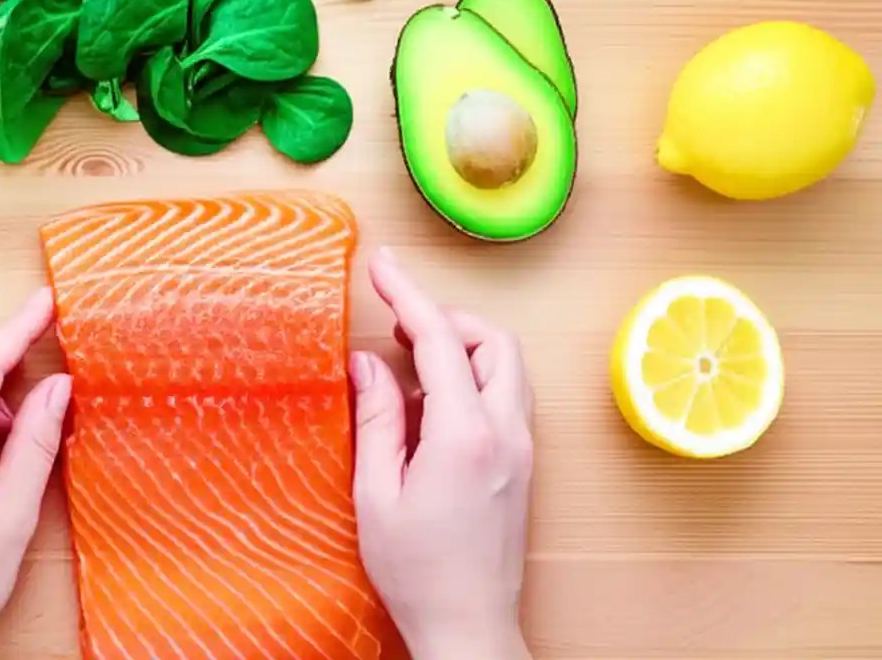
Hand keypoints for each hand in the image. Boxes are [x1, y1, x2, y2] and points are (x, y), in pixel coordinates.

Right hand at [351, 249, 534, 659]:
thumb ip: (375, 419)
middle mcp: (506, 433)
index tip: (384, 266)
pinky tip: (432, 407)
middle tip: (397, 324)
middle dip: (446, 319)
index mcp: (463, 435)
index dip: (408, 294)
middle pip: (492, 341)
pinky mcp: (524, 466)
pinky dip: (474, 379)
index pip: (439, 339)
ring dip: (463, 348)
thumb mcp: (376, 493)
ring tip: (409, 363)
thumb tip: (365, 364)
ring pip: (507, 366)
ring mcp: (522, 449)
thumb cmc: (417, 572)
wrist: (468, 628)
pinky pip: (507, 397)